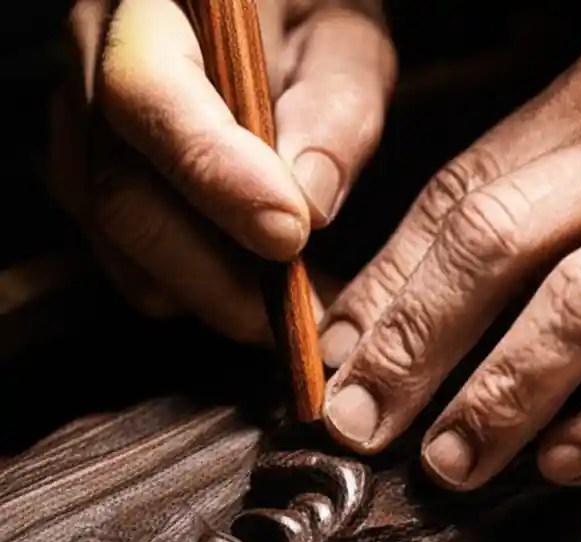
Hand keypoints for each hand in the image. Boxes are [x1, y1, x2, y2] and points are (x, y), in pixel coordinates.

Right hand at [47, 0, 394, 341]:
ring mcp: (77, 118)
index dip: (214, 175)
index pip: (147, 92)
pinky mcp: (88, 167)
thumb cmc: (306, 8)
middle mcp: (89, 60)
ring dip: (205, 290)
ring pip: (112, 232)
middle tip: (301, 313)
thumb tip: (309, 203)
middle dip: (212, 271)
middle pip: (117, 186)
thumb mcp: (346, 33)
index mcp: (149, 6)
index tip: (289, 236)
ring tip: (293, 310)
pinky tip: (258, 290)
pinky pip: (118, 247)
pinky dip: (189, 285)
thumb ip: (336, 105)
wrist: (257, 4)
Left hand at [318, 38, 580, 489]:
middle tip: (367, 424)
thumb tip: (371, 322)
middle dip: (418, 343)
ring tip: (452, 457)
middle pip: (499, 243)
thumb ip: (510, 212)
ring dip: (503, 392)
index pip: (460, 196)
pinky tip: (564, 457)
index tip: (341, 363)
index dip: (389, 286)